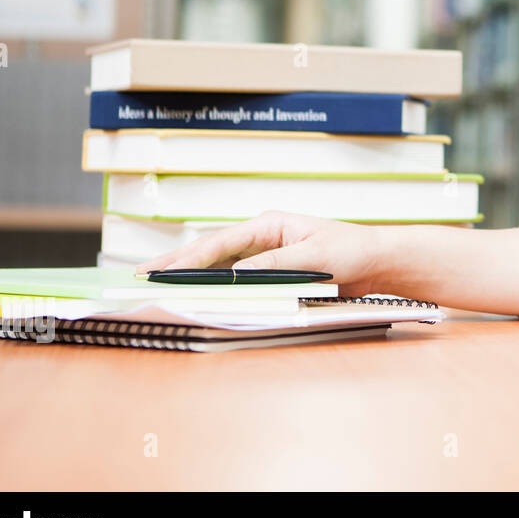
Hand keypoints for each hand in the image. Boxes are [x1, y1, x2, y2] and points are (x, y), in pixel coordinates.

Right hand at [135, 211, 388, 296]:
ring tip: (158, 281)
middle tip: (141, 274)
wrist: (376, 261)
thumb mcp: (313, 256)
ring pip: (220, 263)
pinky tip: (197, 293)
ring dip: (192, 273)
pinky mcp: (272, 270)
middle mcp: (263, 236)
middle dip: (177, 261)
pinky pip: (238, 277)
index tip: (163, 268)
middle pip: (212, 250)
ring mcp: (265, 253)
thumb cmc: (351, 251)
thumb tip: (237, 273)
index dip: (189, 256)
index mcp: (269, 224)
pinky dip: (216, 285)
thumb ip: (275, 265)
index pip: (221, 241)